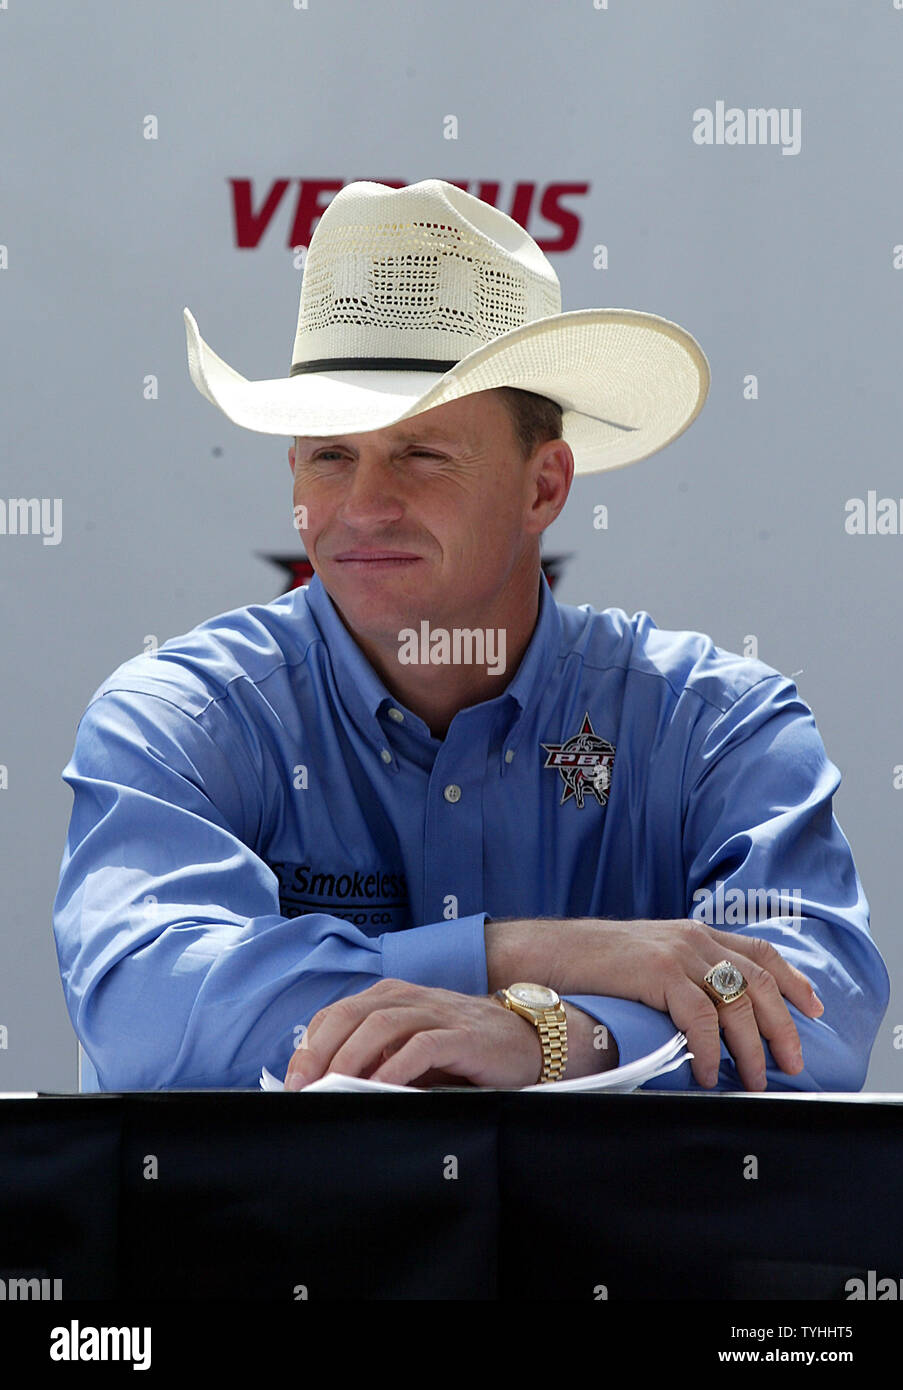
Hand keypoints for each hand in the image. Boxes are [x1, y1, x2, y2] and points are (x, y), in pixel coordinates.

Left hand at [283, 979, 544, 1089]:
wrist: (526, 1040)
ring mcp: (437, 1014)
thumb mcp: (412, 1050)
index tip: (293, 1078)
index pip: (338, 1013)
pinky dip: (397, 1065)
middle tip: (303, 1085)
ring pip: (382, 1024)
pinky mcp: (463, 1036)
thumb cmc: (462, 1050)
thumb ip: (378, 1059)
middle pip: (352, 1014)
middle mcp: (410, 999)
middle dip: (321, 1050)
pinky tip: (382, 1086)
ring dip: (352, 1057)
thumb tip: (329, 1087)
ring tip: (333, 1086)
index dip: (311, 1043)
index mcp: (392, 998)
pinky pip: (424, 1045)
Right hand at [488, 917, 823, 1090]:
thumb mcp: (646, 960)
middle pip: (760, 980)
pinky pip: (701, 1016)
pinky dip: (712, 1049)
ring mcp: (677, 952)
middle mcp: (693, 937)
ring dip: (752, 1048)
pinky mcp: (658, 971)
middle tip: (791, 1063)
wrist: (546, 952)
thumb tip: (708, 1019)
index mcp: (694, 932)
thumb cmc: (590, 965)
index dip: (793, 980)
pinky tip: (710, 1071)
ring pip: (737, 1002)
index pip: (760, 950)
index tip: (813, 1008)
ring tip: (754, 1080)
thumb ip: (680, 977)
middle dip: (784, 1026)